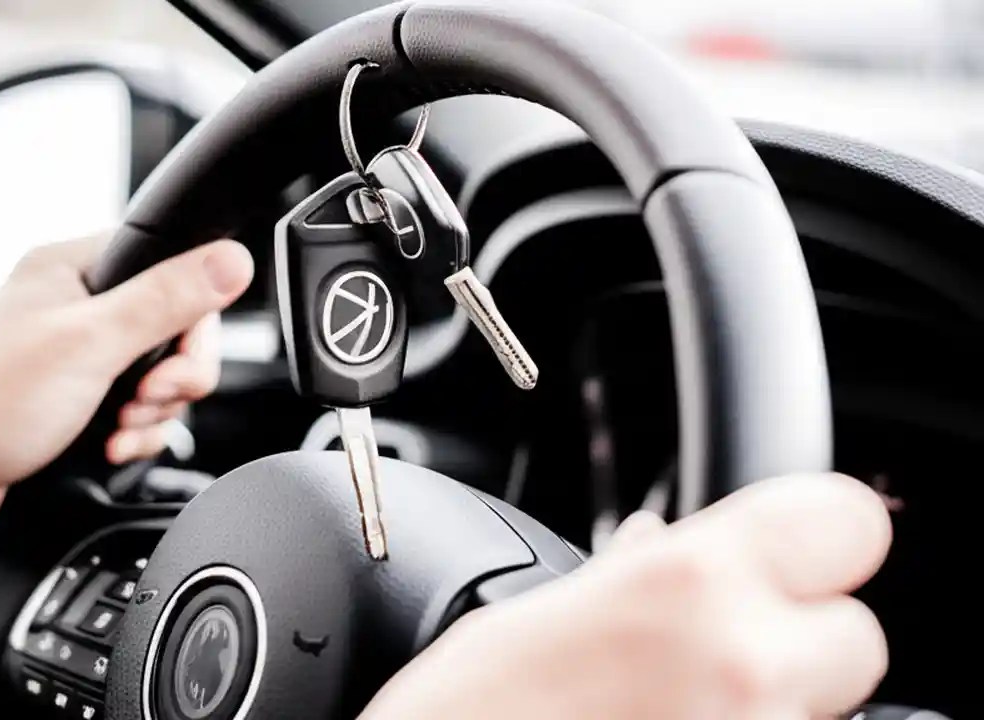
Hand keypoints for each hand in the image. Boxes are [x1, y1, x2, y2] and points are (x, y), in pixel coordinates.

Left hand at [0, 235, 253, 539]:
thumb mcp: (92, 345)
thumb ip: (167, 300)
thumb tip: (231, 260)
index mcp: (73, 266)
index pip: (172, 268)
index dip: (190, 320)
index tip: (175, 360)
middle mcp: (75, 303)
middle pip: (174, 327)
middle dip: (172, 377)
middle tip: (146, 398)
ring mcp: (75, 352)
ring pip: (160, 373)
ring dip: (153, 412)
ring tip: (119, 427)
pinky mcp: (76, 396)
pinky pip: (137, 406)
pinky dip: (136, 430)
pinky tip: (111, 444)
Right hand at [363, 474, 890, 719]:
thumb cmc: (460, 718)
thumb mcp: (530, 613)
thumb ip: (625, 574)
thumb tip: (664, 544)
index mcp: (686, 584)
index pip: (849, 519)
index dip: (820, 531)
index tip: (793, 544)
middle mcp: (745, 668)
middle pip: (854, 634)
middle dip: (798, 636)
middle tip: (719, 644)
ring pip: (823, 706)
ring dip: (770, 697)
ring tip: (674, 703)